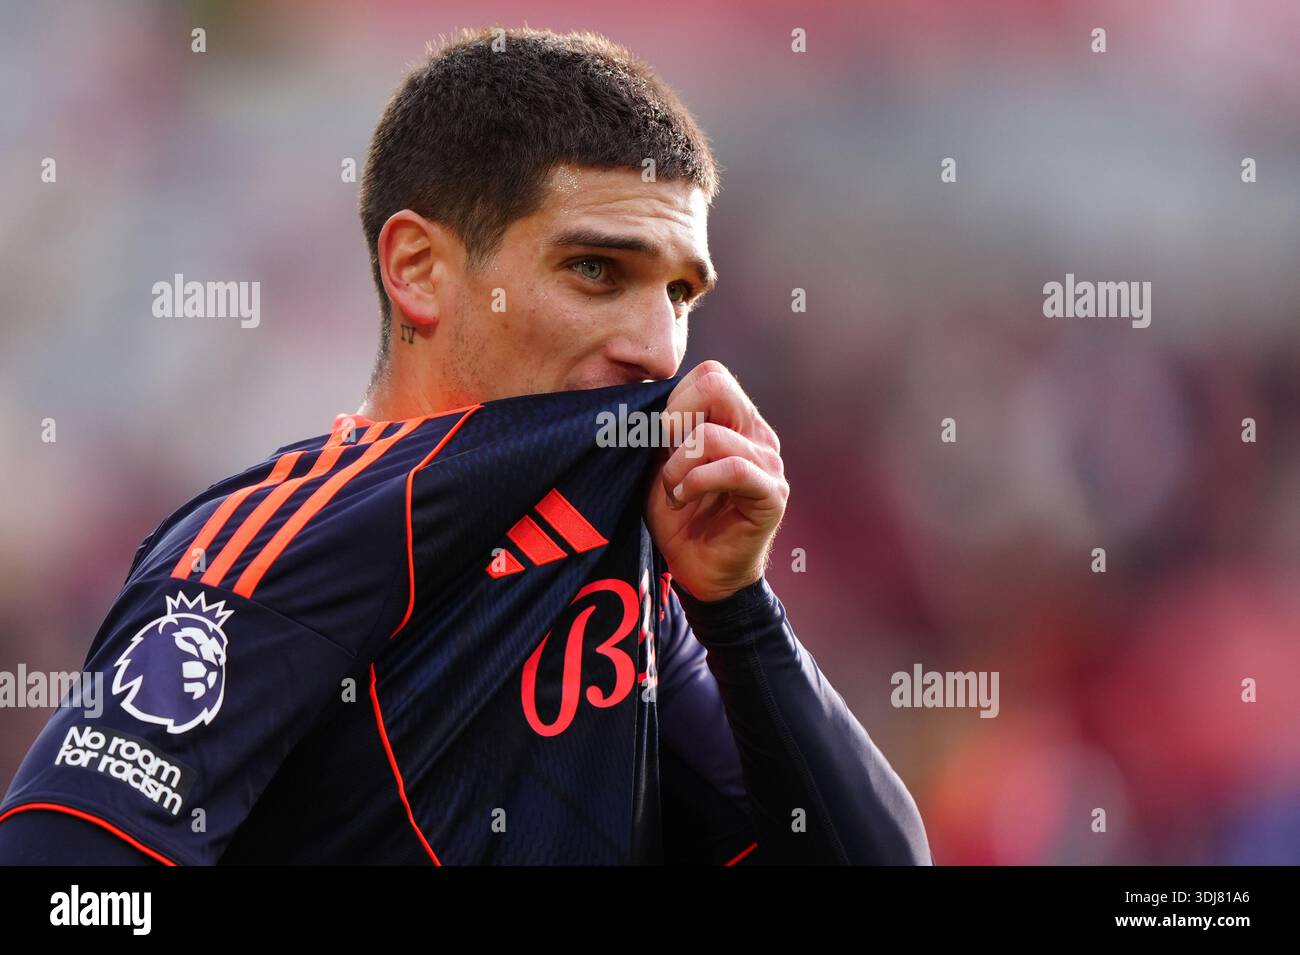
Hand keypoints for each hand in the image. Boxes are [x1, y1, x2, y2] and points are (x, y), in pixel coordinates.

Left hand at [644, 361, 787, 601]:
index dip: (675, 400)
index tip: (659, 439)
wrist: (701, 572)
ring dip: (677, 465)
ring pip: (713, 435)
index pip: (709, 376)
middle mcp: (756, 434)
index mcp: (735, 421)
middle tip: (663, 454)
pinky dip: (696, 482)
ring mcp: (768, 463)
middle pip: (716, 385)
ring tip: (672, 491)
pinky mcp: (771, 494)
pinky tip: (683, 499)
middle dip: (675, 419)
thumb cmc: (682, 518)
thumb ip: (663, 432)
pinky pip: (731, 469)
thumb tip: (644, 402)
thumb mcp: (662, 465)